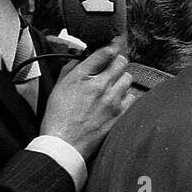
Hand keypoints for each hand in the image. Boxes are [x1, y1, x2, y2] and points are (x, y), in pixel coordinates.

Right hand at [40, 44, 133, 159]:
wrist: (65, 144)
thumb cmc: (58, 117)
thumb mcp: (58, 87)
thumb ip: (70, 68)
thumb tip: (80, 56)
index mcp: (81, 77)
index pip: (104, 52)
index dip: (109, 47)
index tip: (111, 48)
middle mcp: (100, 86)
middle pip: (121, 62)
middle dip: (117, 62)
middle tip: (112, 67)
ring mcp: (113, 100)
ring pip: (128, 78)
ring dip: (121, 79)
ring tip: (112, 86)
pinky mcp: (121, 113)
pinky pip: (132, 96)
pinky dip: (126, 96)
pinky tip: (117, 101)